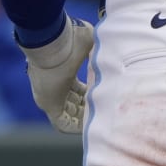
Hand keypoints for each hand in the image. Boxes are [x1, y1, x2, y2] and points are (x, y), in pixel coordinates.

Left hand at [19, 17, 93, 133]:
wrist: (52, 40)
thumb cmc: (70, 38)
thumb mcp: (90, 41)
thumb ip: (101, 48)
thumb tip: (118, 43)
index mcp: (63, 71)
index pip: (77, 89)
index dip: (91, 94)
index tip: (104, 96)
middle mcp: (55, 85)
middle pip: (74, 103)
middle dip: (90, 108)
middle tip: (104, 111)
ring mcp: (49, 95)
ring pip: (70, 114)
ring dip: (85, 118)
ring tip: (101, 120)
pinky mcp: (48, 104)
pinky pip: (63, 123)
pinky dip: (77, 126)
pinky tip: (91, 126)